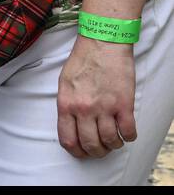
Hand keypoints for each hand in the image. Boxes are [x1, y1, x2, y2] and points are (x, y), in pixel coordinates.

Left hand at [57, 35, 136, 158]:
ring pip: (110, 141)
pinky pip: (128, 132)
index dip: (77, 151)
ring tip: (114, 139)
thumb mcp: (64, 83)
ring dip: (113, 145)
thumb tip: (71, 125)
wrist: (102, 42)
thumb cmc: (83, 60)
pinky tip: (126, 132)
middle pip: (90, 145)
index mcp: (66, 103)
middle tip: (101, 148)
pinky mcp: (124, 104)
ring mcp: (104, 107)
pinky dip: (128, 137)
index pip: (68, 139)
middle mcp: (83, 109)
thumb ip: (67, 105)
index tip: (83, 152)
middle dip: (97, 152)